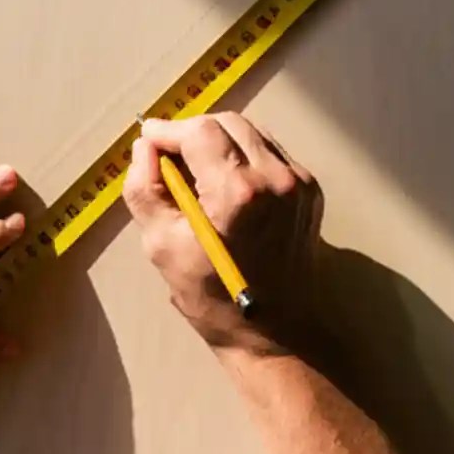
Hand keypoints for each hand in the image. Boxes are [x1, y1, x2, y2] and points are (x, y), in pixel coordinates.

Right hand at [122, 113, 323, 356]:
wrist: (277, 331)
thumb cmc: (213, 297)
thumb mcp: (161, 246)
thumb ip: (146, 189)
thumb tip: (144, 148)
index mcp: (239, 193)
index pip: (199, 131)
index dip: (167, 130)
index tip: (147, 139)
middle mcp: (276, 178)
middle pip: (226, 123)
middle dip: (192, 133)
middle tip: (169, 158)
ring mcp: (298, 182)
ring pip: (250, 132)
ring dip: (218, 141)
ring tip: (197, 171)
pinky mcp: (310, 189)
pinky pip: (269, 152)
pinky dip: (242, 156)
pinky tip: (227, 184)